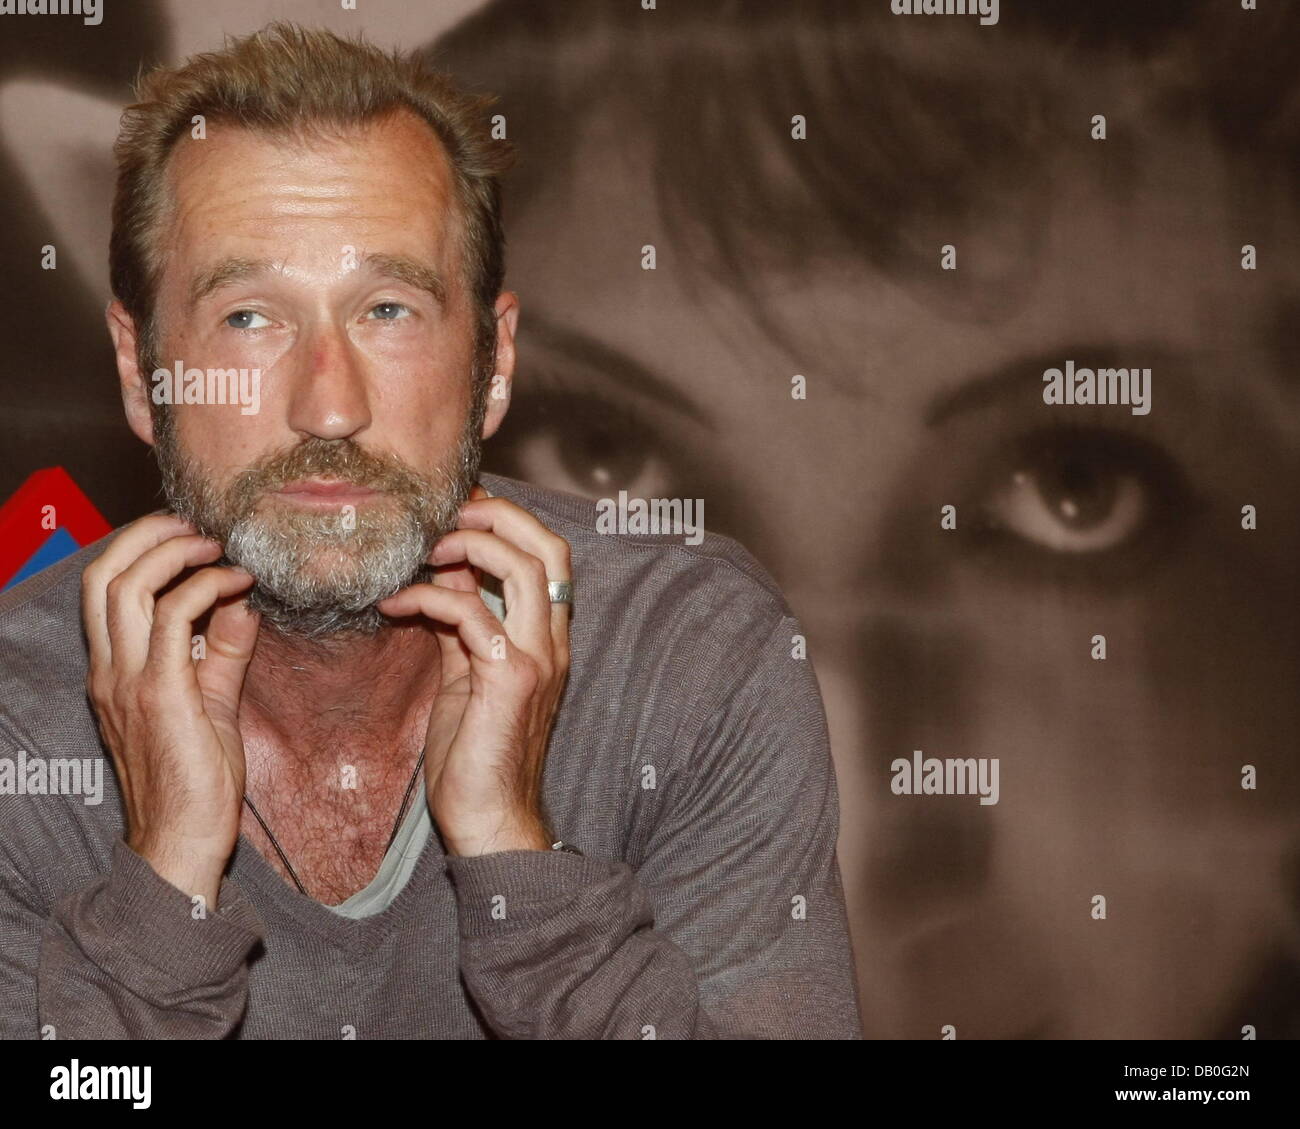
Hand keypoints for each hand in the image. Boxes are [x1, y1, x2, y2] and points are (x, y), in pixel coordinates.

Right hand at [82, 513, 259, 903]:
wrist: (182, 844)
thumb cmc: (197, 781)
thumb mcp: (211, 703)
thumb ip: (221, 653)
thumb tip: (240, 604)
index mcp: (114, 671)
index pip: (105, 589)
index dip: (140, 549)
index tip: (189, 536)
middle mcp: (110, 671)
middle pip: (103, 574)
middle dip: (147, 534)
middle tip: (197, 524)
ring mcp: (128, 682)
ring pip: (127, 586)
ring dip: (175, 552)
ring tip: (217, 545)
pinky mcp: (160, 694)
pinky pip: (171, 618)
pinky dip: (204, 588)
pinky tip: (237, 585)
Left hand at [378, 488, 571, 855]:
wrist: (490, 820)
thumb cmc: (475, 755)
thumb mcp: (466, 675)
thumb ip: (461, 626)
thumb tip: (441, 578)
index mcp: (546, 638)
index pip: (549, 556)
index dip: (509, 522)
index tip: (459, 512)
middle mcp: (551, 642)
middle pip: (549, 548)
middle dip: (499, 517)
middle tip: (447, 515)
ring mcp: (536, 658)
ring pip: (523, 568)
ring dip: (468, 544)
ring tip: (423, 549)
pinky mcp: (509, 680)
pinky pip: (469, 615)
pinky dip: (427, 597)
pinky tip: (392, 605)